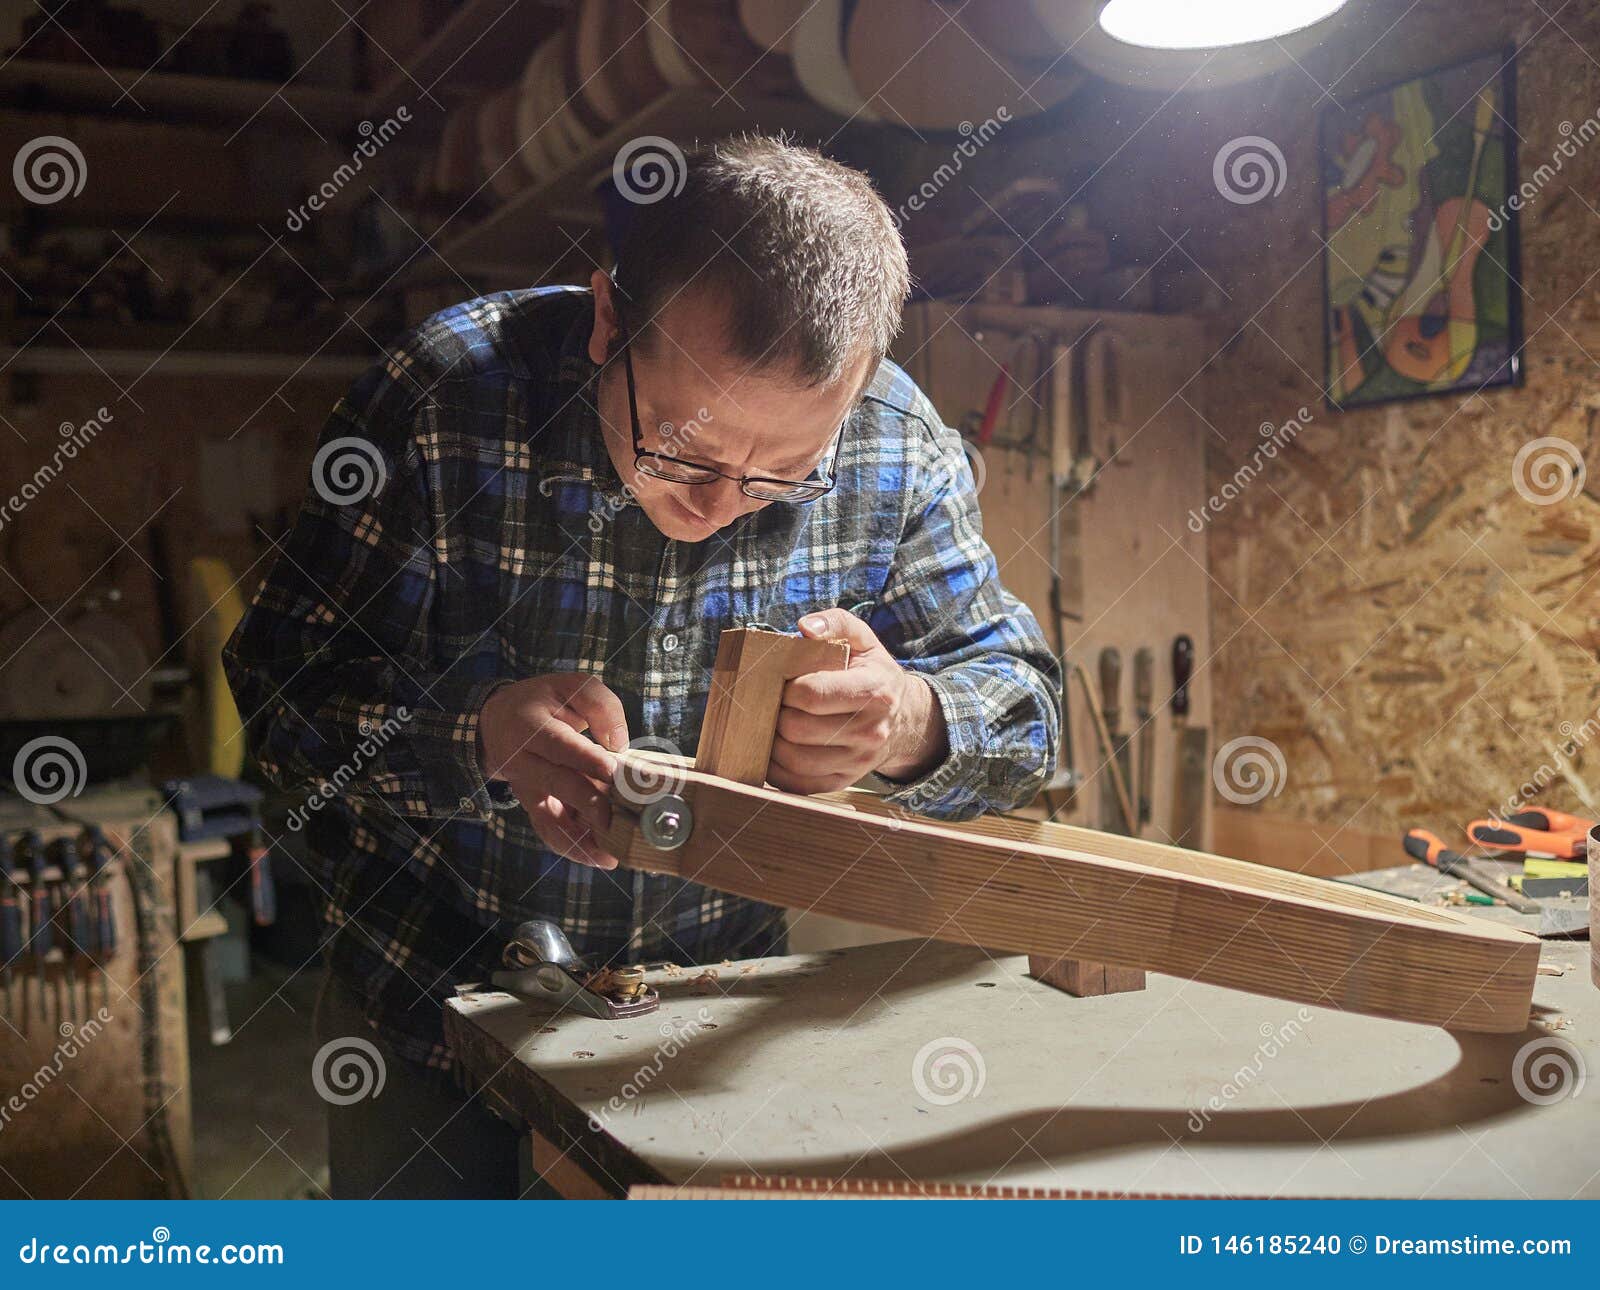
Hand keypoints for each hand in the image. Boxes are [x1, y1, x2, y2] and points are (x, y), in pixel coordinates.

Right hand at [479, 674, 628, 868]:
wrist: (499, 721)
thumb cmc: (546, 701)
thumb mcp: (572, 685)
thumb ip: (600, 706)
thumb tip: (618, 744)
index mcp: (531, 727)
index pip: (560, 745)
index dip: (585, 759)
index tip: (611, 771)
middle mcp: (524, 761)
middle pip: (557, 784)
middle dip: (587, 803)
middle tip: (615, 819)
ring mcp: (527, 788)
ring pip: (549, 818)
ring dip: (579, 839)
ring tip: (609, 856)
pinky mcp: (534, 805)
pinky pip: (549, 831)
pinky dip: (573, 847)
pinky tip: (599, 858)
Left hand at [767, 609, 947, 794]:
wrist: (902, 718)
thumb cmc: (871, 673)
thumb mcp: (863, 639)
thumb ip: (835, 622)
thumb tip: (805, 627)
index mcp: (874, 692)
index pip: (812, 695)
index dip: (786, 688)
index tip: (783, 682)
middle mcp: (870, 731)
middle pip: (797, 729)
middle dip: (774, 714)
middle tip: (771, 704)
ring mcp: (858, 761)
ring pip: (794, 761)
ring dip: (770, 743)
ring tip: (769, 725)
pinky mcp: (844, 781)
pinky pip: (798, 784)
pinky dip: (776, 770)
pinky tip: (772, 752)